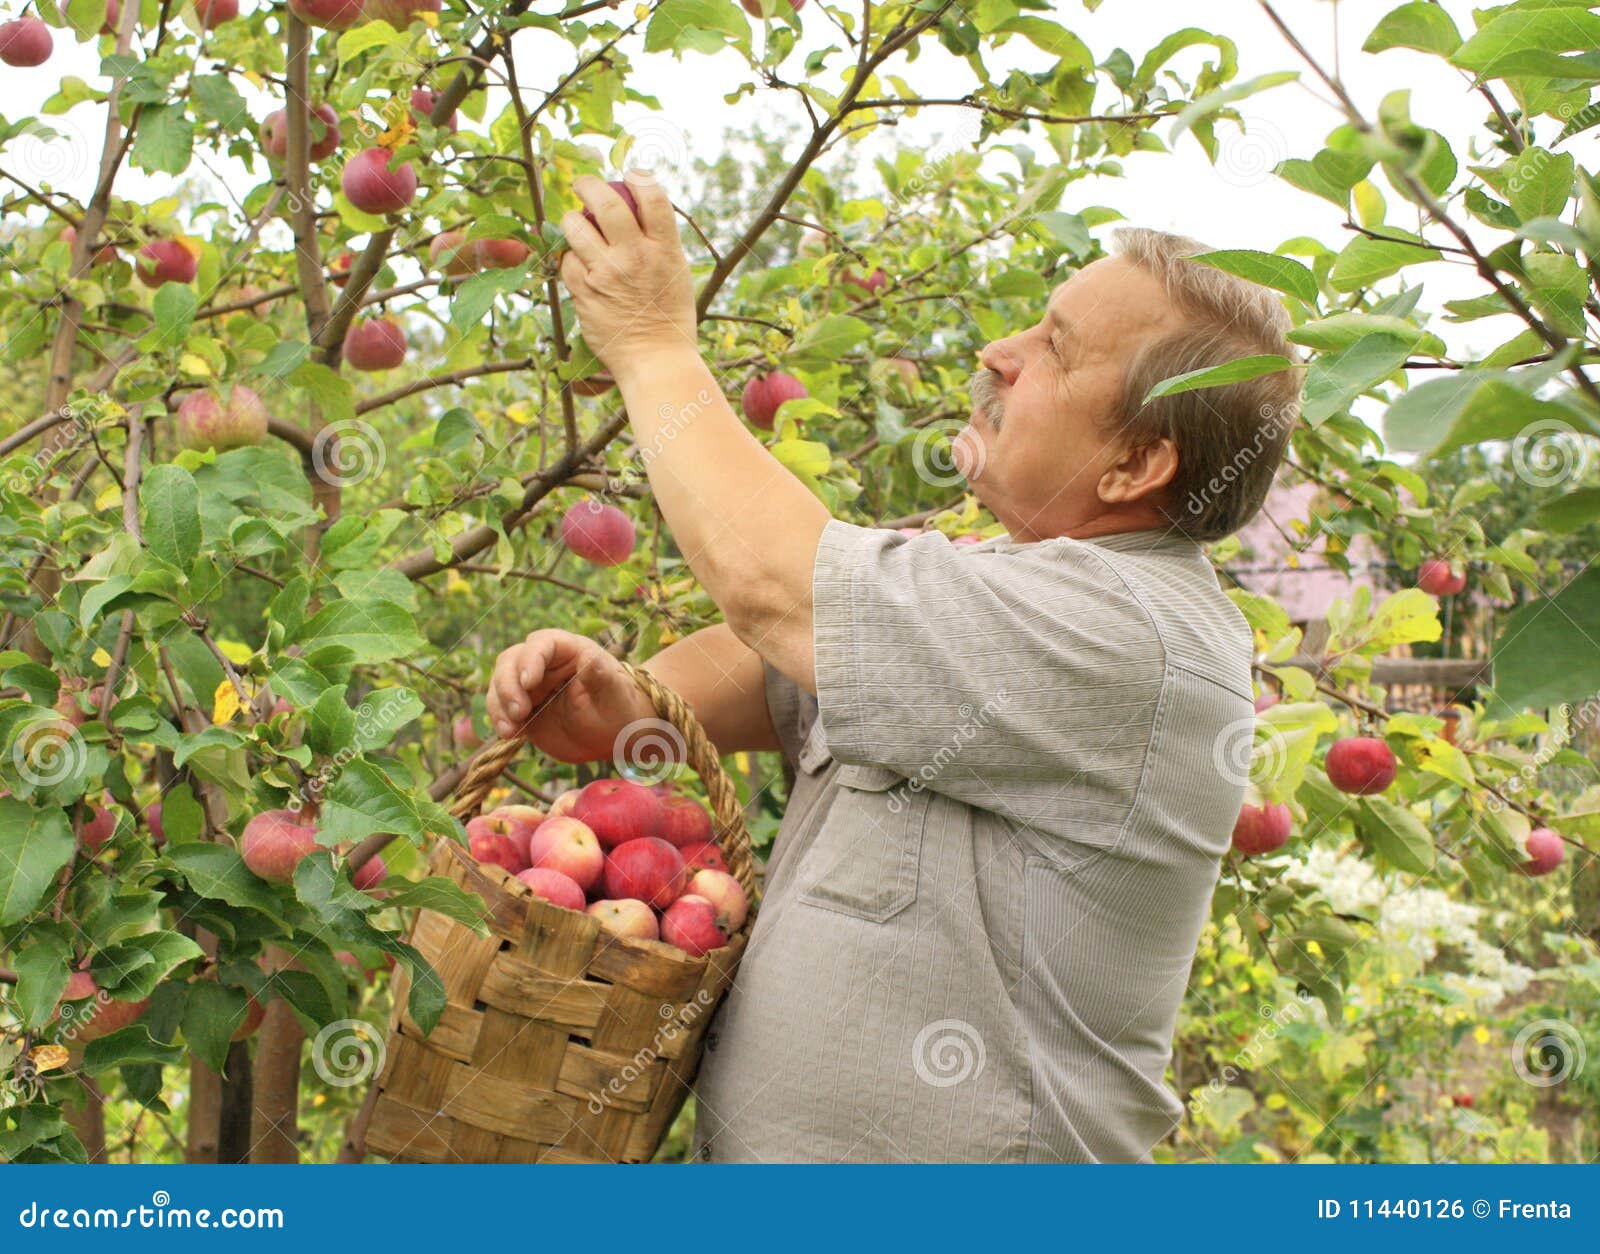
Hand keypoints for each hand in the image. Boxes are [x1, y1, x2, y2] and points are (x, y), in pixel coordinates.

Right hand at [486, 630, 651, 764]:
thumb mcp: (615, 692)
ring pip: (500, 683)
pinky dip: (499, 719)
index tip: (529, 682)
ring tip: (511, 729)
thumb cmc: (620, 707)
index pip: (541, 643)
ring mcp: (530, 686)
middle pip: (511, 660)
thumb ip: (600, 675)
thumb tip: (589, 659)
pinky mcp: (522, 708)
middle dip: (508, 684)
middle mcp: (545, 663)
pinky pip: (500, 708)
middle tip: (520, 711)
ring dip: (499, 704)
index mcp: (569, 650)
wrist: (614, 735)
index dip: (530, 659)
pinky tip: (508, 734)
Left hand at [559, 172, 695, 379]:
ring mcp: (606, 273)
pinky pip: (567, 262)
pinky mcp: (584, 292)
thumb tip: (640, 214)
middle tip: (583, 184)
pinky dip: (571, 259)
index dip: (639, 176)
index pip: (652, 196)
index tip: (629, 174)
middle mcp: (634, 256)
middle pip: (606, 202)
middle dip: (589, 184)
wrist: (655, 361)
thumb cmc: (669, 321)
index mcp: (664, 250)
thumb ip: (659, 243)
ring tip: (574, 222)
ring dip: (571, 219)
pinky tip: (579, 265)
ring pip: (575, 227)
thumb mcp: (676, 274)